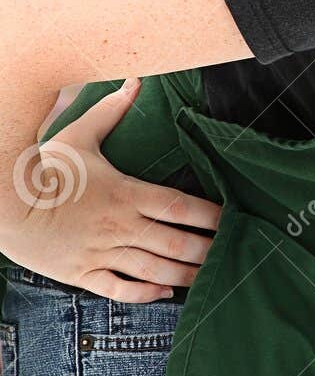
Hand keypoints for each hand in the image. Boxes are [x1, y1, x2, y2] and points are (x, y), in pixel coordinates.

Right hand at [0, 77, 221, 301]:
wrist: (2, 202)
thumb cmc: (43, 168)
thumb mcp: (78, 135)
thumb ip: (112, 111)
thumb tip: (135, 81)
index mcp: (126, 193)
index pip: (180, 206)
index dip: (210, 215)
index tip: (231, 219)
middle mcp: (119, 226)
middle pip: (176, 244)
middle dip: (207, 250)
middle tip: (231, 252)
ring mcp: (101, 252)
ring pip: (154, 270)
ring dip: (186, 275)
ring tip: (209, 276)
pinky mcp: (82, 273)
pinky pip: (120, 290)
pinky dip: (146, 294)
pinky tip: (165, 292)